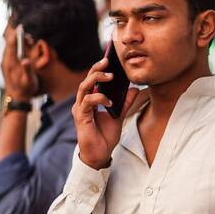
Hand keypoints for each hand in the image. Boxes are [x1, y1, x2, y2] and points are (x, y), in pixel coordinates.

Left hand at [1, 29, 38, 102]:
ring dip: (17, 40)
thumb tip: (26, 60)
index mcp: (10, 63)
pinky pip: (10, 50)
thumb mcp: (28, 81)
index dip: (16, 35)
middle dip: (17, 36)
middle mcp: (6, 61)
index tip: (20, 27)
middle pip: (9, 44)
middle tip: (26, 33)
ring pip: (9, 47)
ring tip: (27, 38)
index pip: (11, 45)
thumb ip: (27, 70)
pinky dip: (15, 45)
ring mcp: (5, 62)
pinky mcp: (7, 64)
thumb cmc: (25, 89)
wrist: (17, 98)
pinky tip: (22, 44)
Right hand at [73, 55, 138, 170]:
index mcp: (90, 100)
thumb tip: (134, 88)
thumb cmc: (105, 136)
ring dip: (96, 79)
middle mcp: (83, 103)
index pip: (93, 80)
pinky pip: (87, 102)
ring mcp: (80, 109)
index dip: (99, 68)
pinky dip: (98, 98)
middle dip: (97, 69)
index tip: (110, 58)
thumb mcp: (119, 116)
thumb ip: (125, 103)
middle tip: (107, 61)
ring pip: (84, 87)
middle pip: (86, 80)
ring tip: (110, 76)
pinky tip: (109, 101)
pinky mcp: (80, 117)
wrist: (100, 154)